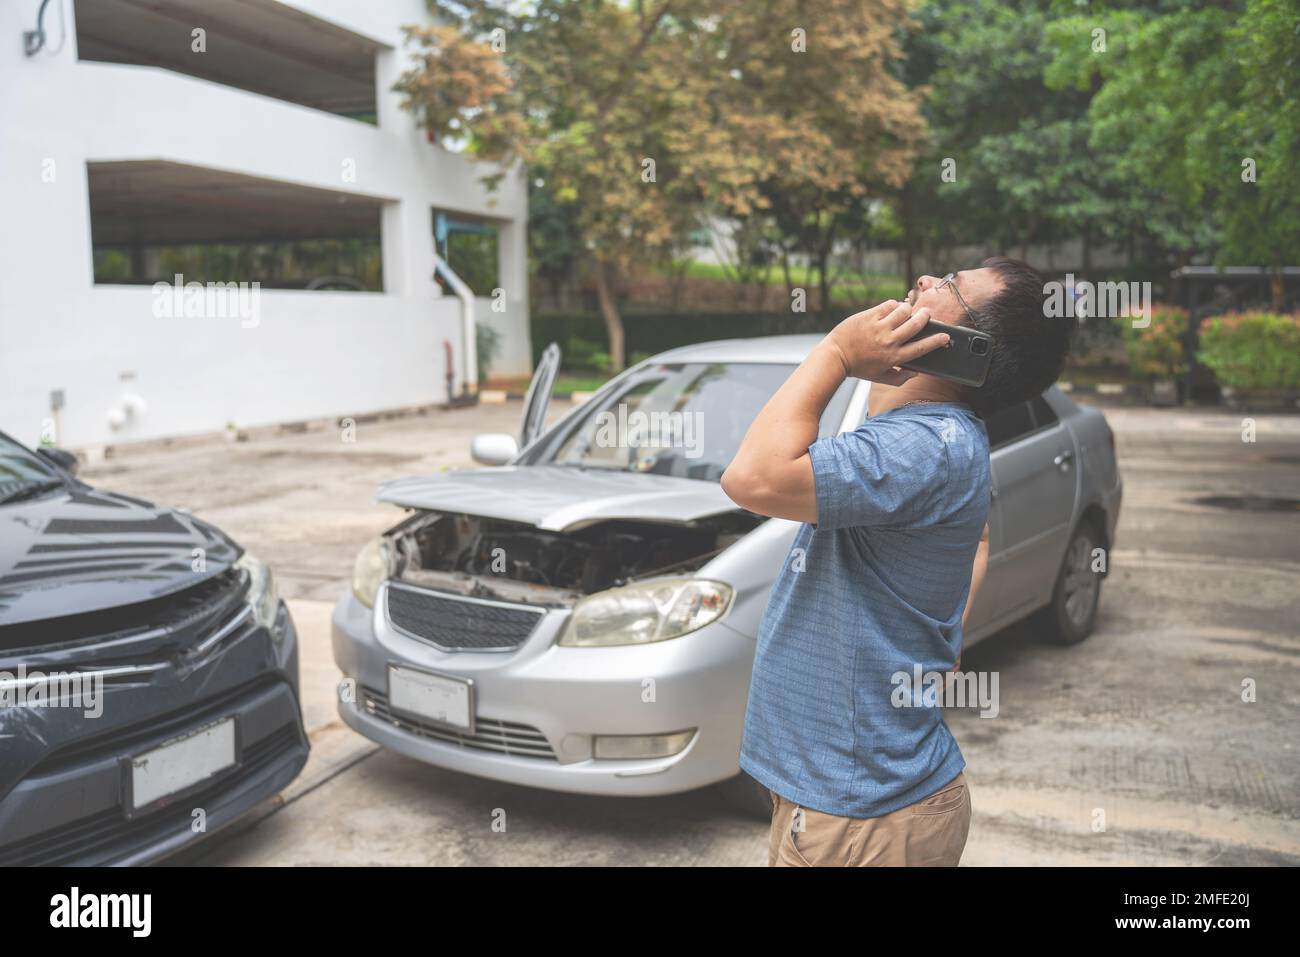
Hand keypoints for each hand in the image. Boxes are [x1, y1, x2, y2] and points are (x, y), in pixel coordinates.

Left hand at [821, 299, 950, 383]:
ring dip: (908, 309)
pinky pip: (888, 304)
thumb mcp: (880, 378)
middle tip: (926, 314)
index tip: (945, 336)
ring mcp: (879, 327)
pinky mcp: (869, 316)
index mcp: (894, 357)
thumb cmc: (858, 368)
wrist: (835, 357)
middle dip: (925, 317)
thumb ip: (900, 378)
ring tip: (905, 312)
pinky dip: (893, 305)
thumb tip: (916, 373)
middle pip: (916, 324)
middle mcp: (889, 341)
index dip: (936, 341)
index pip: (921, 347)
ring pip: (904, 310)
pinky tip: (891, 309)